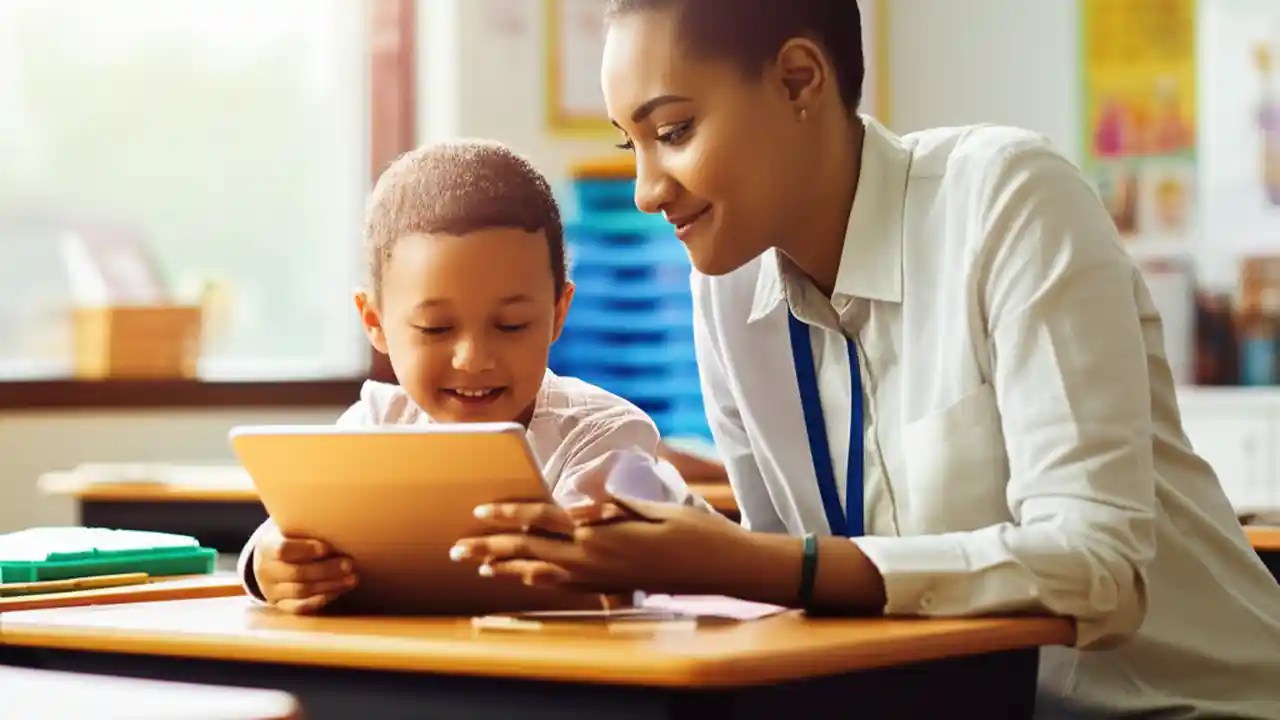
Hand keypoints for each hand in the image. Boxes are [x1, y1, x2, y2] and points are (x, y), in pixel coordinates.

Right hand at [253, 526, 357, 613]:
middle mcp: (266, 570)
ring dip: (330, 585)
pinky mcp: (280, 605)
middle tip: (350, 564)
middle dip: (326, 570)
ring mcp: (271, 590)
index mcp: (266, 546)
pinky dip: (320, 600)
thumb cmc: (289, 538)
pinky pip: (300, 607)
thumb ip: (308, 528)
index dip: (306, 549)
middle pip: (296, 573)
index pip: (283, 549)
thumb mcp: (291, 528)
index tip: (328, 547)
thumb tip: (338, 525)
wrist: (268, 561)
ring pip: (301, 591)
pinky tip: (338, 591)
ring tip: (352, 578)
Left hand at [452, 497, 777, 596]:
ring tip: (478, 568)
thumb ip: (612, 508)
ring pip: (541, 572)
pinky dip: (538, 581)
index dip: (511, 514)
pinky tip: (523, 579)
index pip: (544, 519)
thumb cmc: (694, 532)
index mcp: (603, 534)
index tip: (481, 511)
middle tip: (458, 549)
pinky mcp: (610, 586)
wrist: (723, 567)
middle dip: (492, 549)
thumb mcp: (652, 510)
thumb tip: (578, 506)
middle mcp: (595, 559)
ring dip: (507, 568)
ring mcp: (601, 577)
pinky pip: (565, 585)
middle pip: (531, 550)